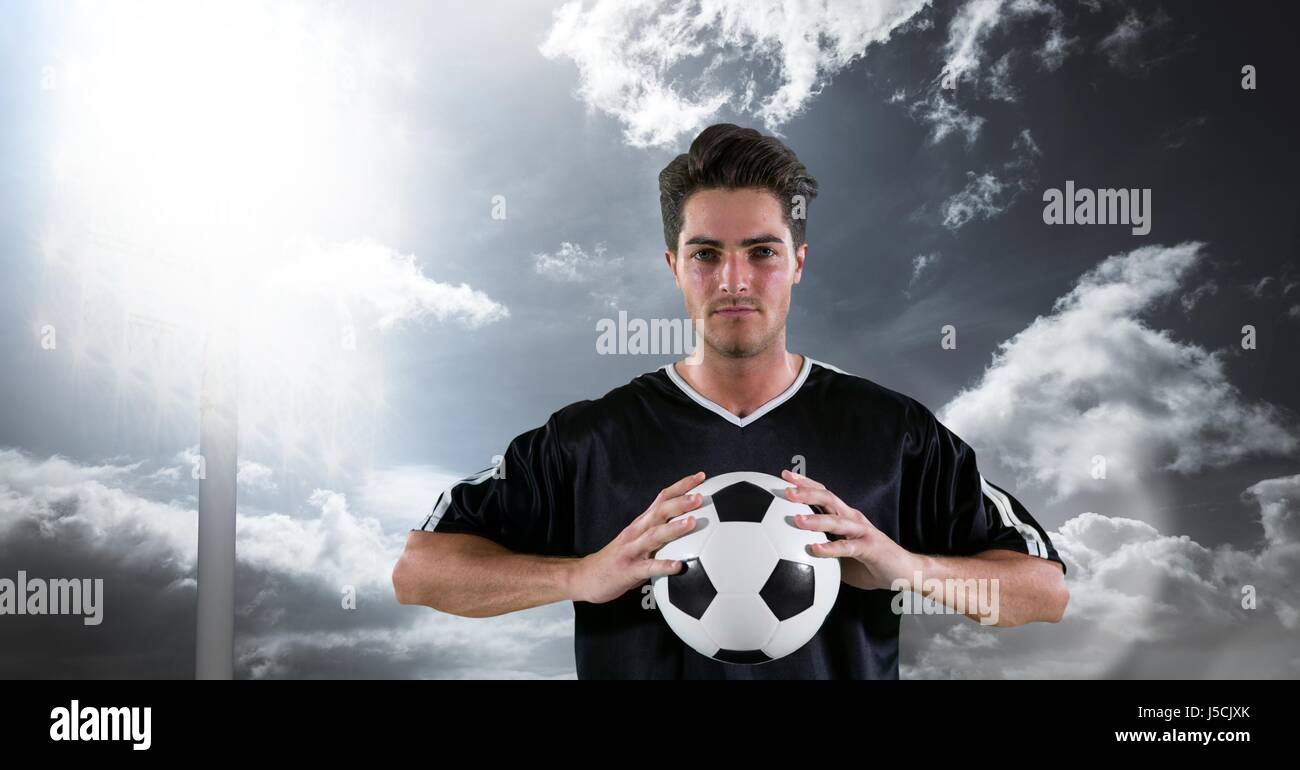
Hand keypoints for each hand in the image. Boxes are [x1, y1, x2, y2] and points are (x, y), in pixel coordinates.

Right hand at [571, 471, 705, 603]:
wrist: (585, 576)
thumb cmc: (617, 559)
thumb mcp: (637, 540)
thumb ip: (659, 533)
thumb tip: (689, 527)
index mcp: (641, 523)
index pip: (662, 498)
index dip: (681, 486)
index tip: (701, 476)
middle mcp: (636, 532)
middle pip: (660, 511)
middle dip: (680, 502)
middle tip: (701, 497)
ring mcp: (632, 550)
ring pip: (654, 535)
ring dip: (674, 528)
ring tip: (693, 522)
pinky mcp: (629, 570)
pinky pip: (649, 567)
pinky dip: (664, 566)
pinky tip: (679, 567)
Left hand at [781, 469, 917, 590]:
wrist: (906, 572)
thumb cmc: (870, 564)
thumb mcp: (840, 556)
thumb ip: (821, 550)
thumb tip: (792, 555)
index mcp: (845, 517)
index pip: (823, 494)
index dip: (805, 483)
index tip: (784, 475)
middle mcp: (853, 519)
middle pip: (828, 498)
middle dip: (806, 492)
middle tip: (785, 490)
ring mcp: (863, 531)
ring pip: (837, 520)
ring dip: (815, 519)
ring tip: (796, 519)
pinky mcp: (870, 548)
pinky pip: (848, 547)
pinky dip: (830, 548)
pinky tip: (814, 549)